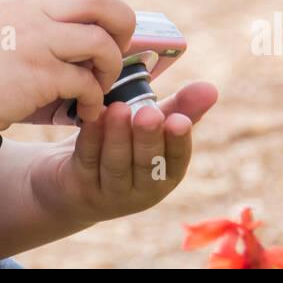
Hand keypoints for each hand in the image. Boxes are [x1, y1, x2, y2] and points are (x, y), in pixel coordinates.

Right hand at [0, 0, 136, 143]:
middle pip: (101, 1)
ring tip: (99, 90)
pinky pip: (86, 84)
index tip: (106, 36)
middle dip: (123, 26)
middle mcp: (33, 15)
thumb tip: (55, 51)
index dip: (104, 13)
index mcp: (22, 2)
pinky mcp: (37, 76)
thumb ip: (21, 30)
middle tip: (118, 53)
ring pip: (102, 43)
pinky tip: (83, 113)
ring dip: (110, 69)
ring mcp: (37, 43)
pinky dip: (93, 101)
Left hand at [29, 80, 218, 227]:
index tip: (179, 121)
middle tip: (149, 113)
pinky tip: (92, 116)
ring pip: (115, 165)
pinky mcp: (80, 187)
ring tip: (119, 109)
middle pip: (146, 166)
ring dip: (118, 137)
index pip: (176, 163)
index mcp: (163, 176)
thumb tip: (211, 89)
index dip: (178, 143)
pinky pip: (86, 160)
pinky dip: (90, 138)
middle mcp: (140, 191)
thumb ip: (180, 109)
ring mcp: (109, 193)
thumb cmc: (121, 146)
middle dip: (148, 139)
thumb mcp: (150, 128)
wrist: (70, 179)